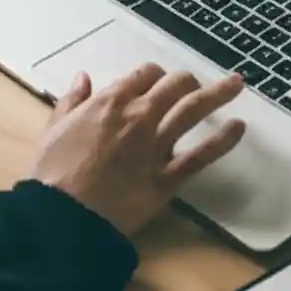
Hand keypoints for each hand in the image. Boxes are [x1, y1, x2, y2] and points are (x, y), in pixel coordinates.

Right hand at [31, 64, 245, 235]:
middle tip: (194, 84)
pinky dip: (223, 140)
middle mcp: (140, 117)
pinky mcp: (168, 178)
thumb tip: (83, 77)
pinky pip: (202, 155)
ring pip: (194, 110)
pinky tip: (238, 128)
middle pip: (175, 85)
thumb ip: (71, 101)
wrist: (64, 216)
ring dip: (219, 94)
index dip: (155, 74)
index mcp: (111, 102)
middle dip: (187, 81)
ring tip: (237, 84)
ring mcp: (157, 146)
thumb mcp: (53, 128)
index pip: (145, 74)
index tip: (158, 80)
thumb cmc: (53, 174)